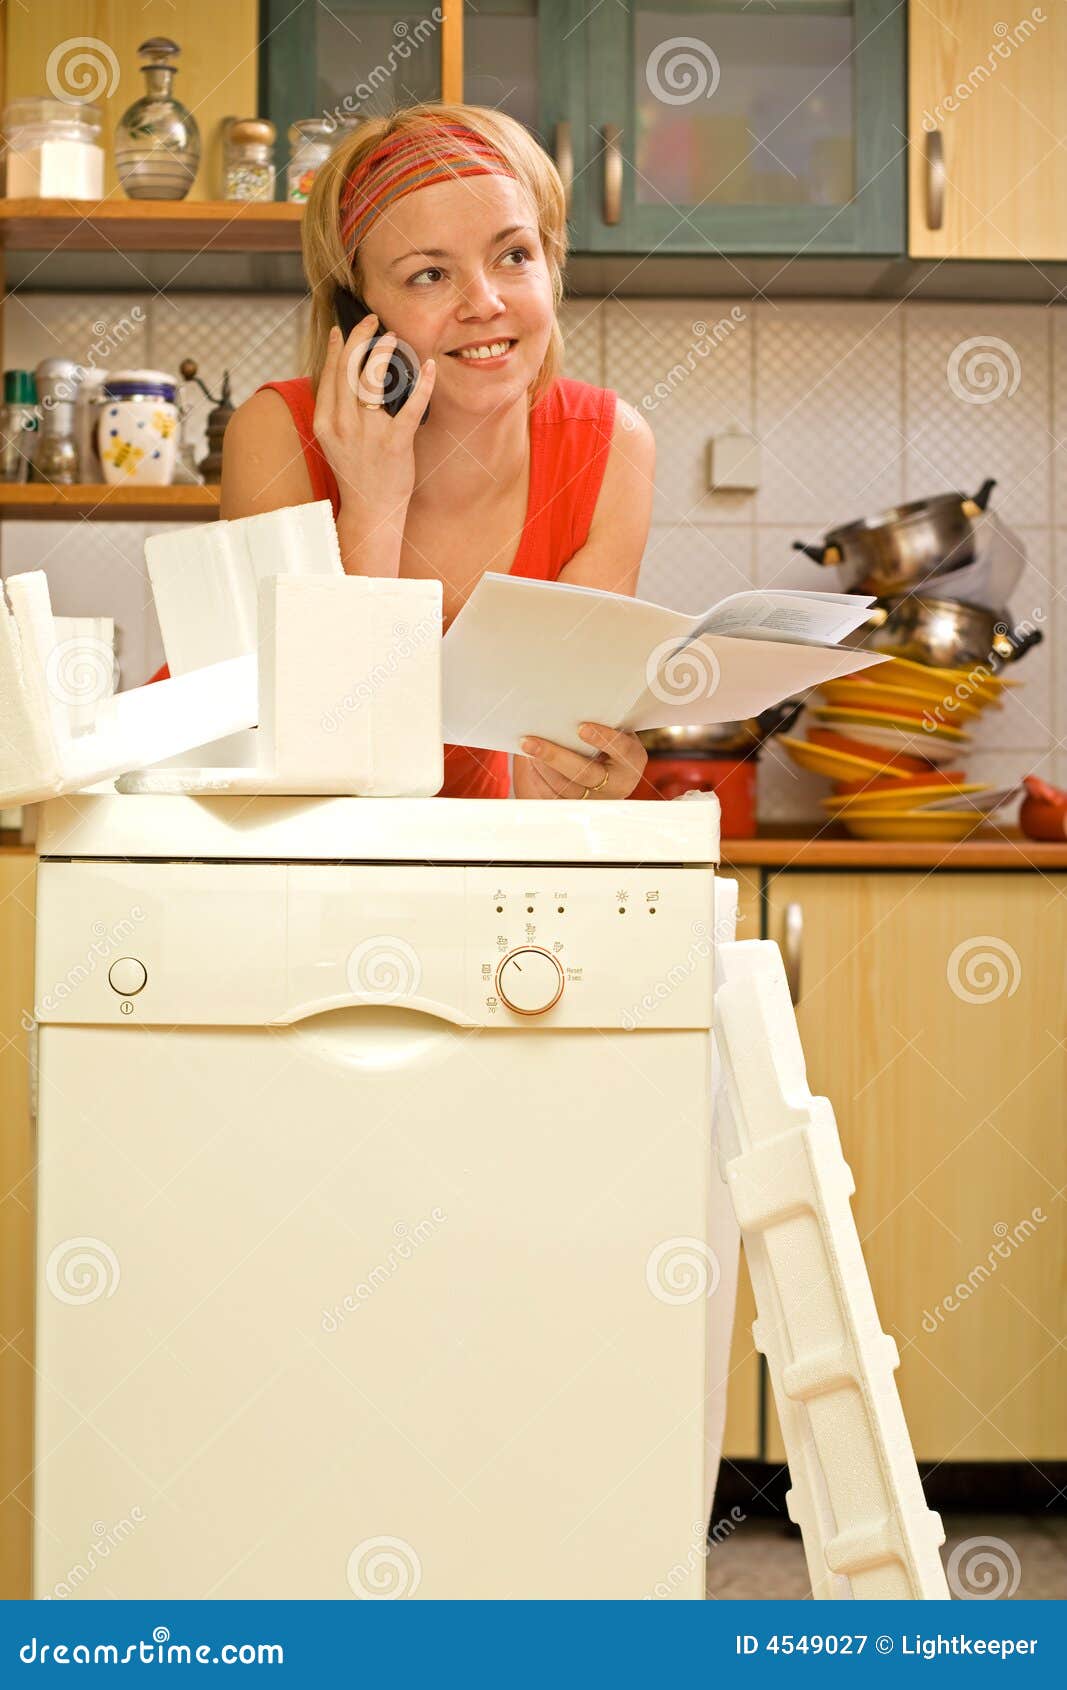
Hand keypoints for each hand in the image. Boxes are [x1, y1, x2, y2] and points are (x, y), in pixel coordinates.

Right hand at [313, 314, 435, 551]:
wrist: (370, 511)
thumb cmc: (357, 473)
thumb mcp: (333, 441)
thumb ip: (335, 411)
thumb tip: (344, 375)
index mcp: (324, 423)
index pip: (329, 374)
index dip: (337, 347)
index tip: (342, 329)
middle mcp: (343, 425)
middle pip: (348, 368)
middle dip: (360, 337)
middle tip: (372, 320)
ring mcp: (369, 433)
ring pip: (372, 378)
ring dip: (383, 351)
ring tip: (393, 338)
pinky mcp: (395, 443)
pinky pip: (411, 405)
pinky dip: (423, 383)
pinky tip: (429, 367)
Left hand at [513, 722, 647, 798]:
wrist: (607, 766)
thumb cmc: (607, 739)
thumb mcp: (612, 729)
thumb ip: (599, 720)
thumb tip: (567, 707)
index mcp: (631, 760)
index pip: (621, 749)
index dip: (603, 738)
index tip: (581, 728)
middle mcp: (617, 784)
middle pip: (585, 774)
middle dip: (555, 756)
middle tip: (531, 741)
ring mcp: (596, 799)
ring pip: (565, 787)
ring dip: (542, 767)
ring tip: (527, 746)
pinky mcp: (577, 807)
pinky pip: (554, 797)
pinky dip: (538, 778)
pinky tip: (529, 761)